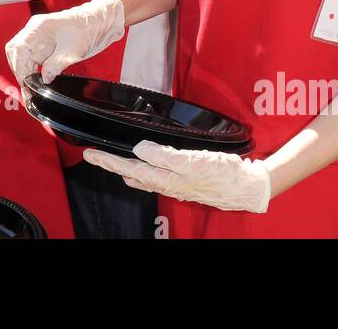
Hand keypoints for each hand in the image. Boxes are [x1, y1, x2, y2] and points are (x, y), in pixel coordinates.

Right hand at [5, 0, 124, 85]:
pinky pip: (32, 58)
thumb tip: (44, 78)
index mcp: (38, 27)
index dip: (18, 67)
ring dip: (24, 72)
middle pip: (15, 52)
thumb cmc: (88, 28)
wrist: (100, 21)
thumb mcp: (73, 50)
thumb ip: (55, 65)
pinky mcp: (45, 45)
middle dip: (19, 71)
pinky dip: (32, 70)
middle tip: (27, 89)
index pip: (17, 48)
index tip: (24, 82)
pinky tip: (36, 82)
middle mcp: (35, 31)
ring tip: (31, 90)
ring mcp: (39, 38)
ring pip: (22, 57)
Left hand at [83, 142, 271, 212]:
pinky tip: (142, 166)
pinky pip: (156, 176)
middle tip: (92, 155)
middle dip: (112, 164)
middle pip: (132, 173)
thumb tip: (140, 150)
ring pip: (143, 176)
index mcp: (166, 179)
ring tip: (109, 161)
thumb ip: (165, 156)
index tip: (90, 154)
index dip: (109, 161)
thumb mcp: (193, 160)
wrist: (247, 187)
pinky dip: (143, 170)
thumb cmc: (223, 173)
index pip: (130, 168)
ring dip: (125, 167)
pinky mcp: (185, 180)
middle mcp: (167, 183)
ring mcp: (176, 183)